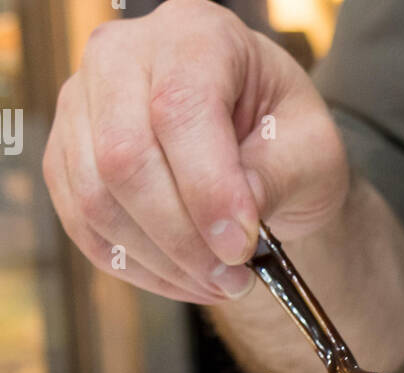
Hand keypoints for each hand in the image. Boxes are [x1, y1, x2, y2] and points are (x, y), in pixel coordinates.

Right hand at [42, 0, 348, 304]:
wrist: (257, 148)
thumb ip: (279, 177)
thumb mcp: (312, 151)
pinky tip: (183, 279)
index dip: (208, 190)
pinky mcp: (68, 157)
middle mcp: (122, 55)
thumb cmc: (285, 139)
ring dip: (160, 260)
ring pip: (96, 199)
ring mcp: (83, 104)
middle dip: (183, 237)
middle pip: (124, 158)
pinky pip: (84, 226)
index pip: (179, 109)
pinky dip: (135, 267)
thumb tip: (232, 222)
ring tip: (217, 282)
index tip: (241, 247)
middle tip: (234, 277)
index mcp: (196, 36)